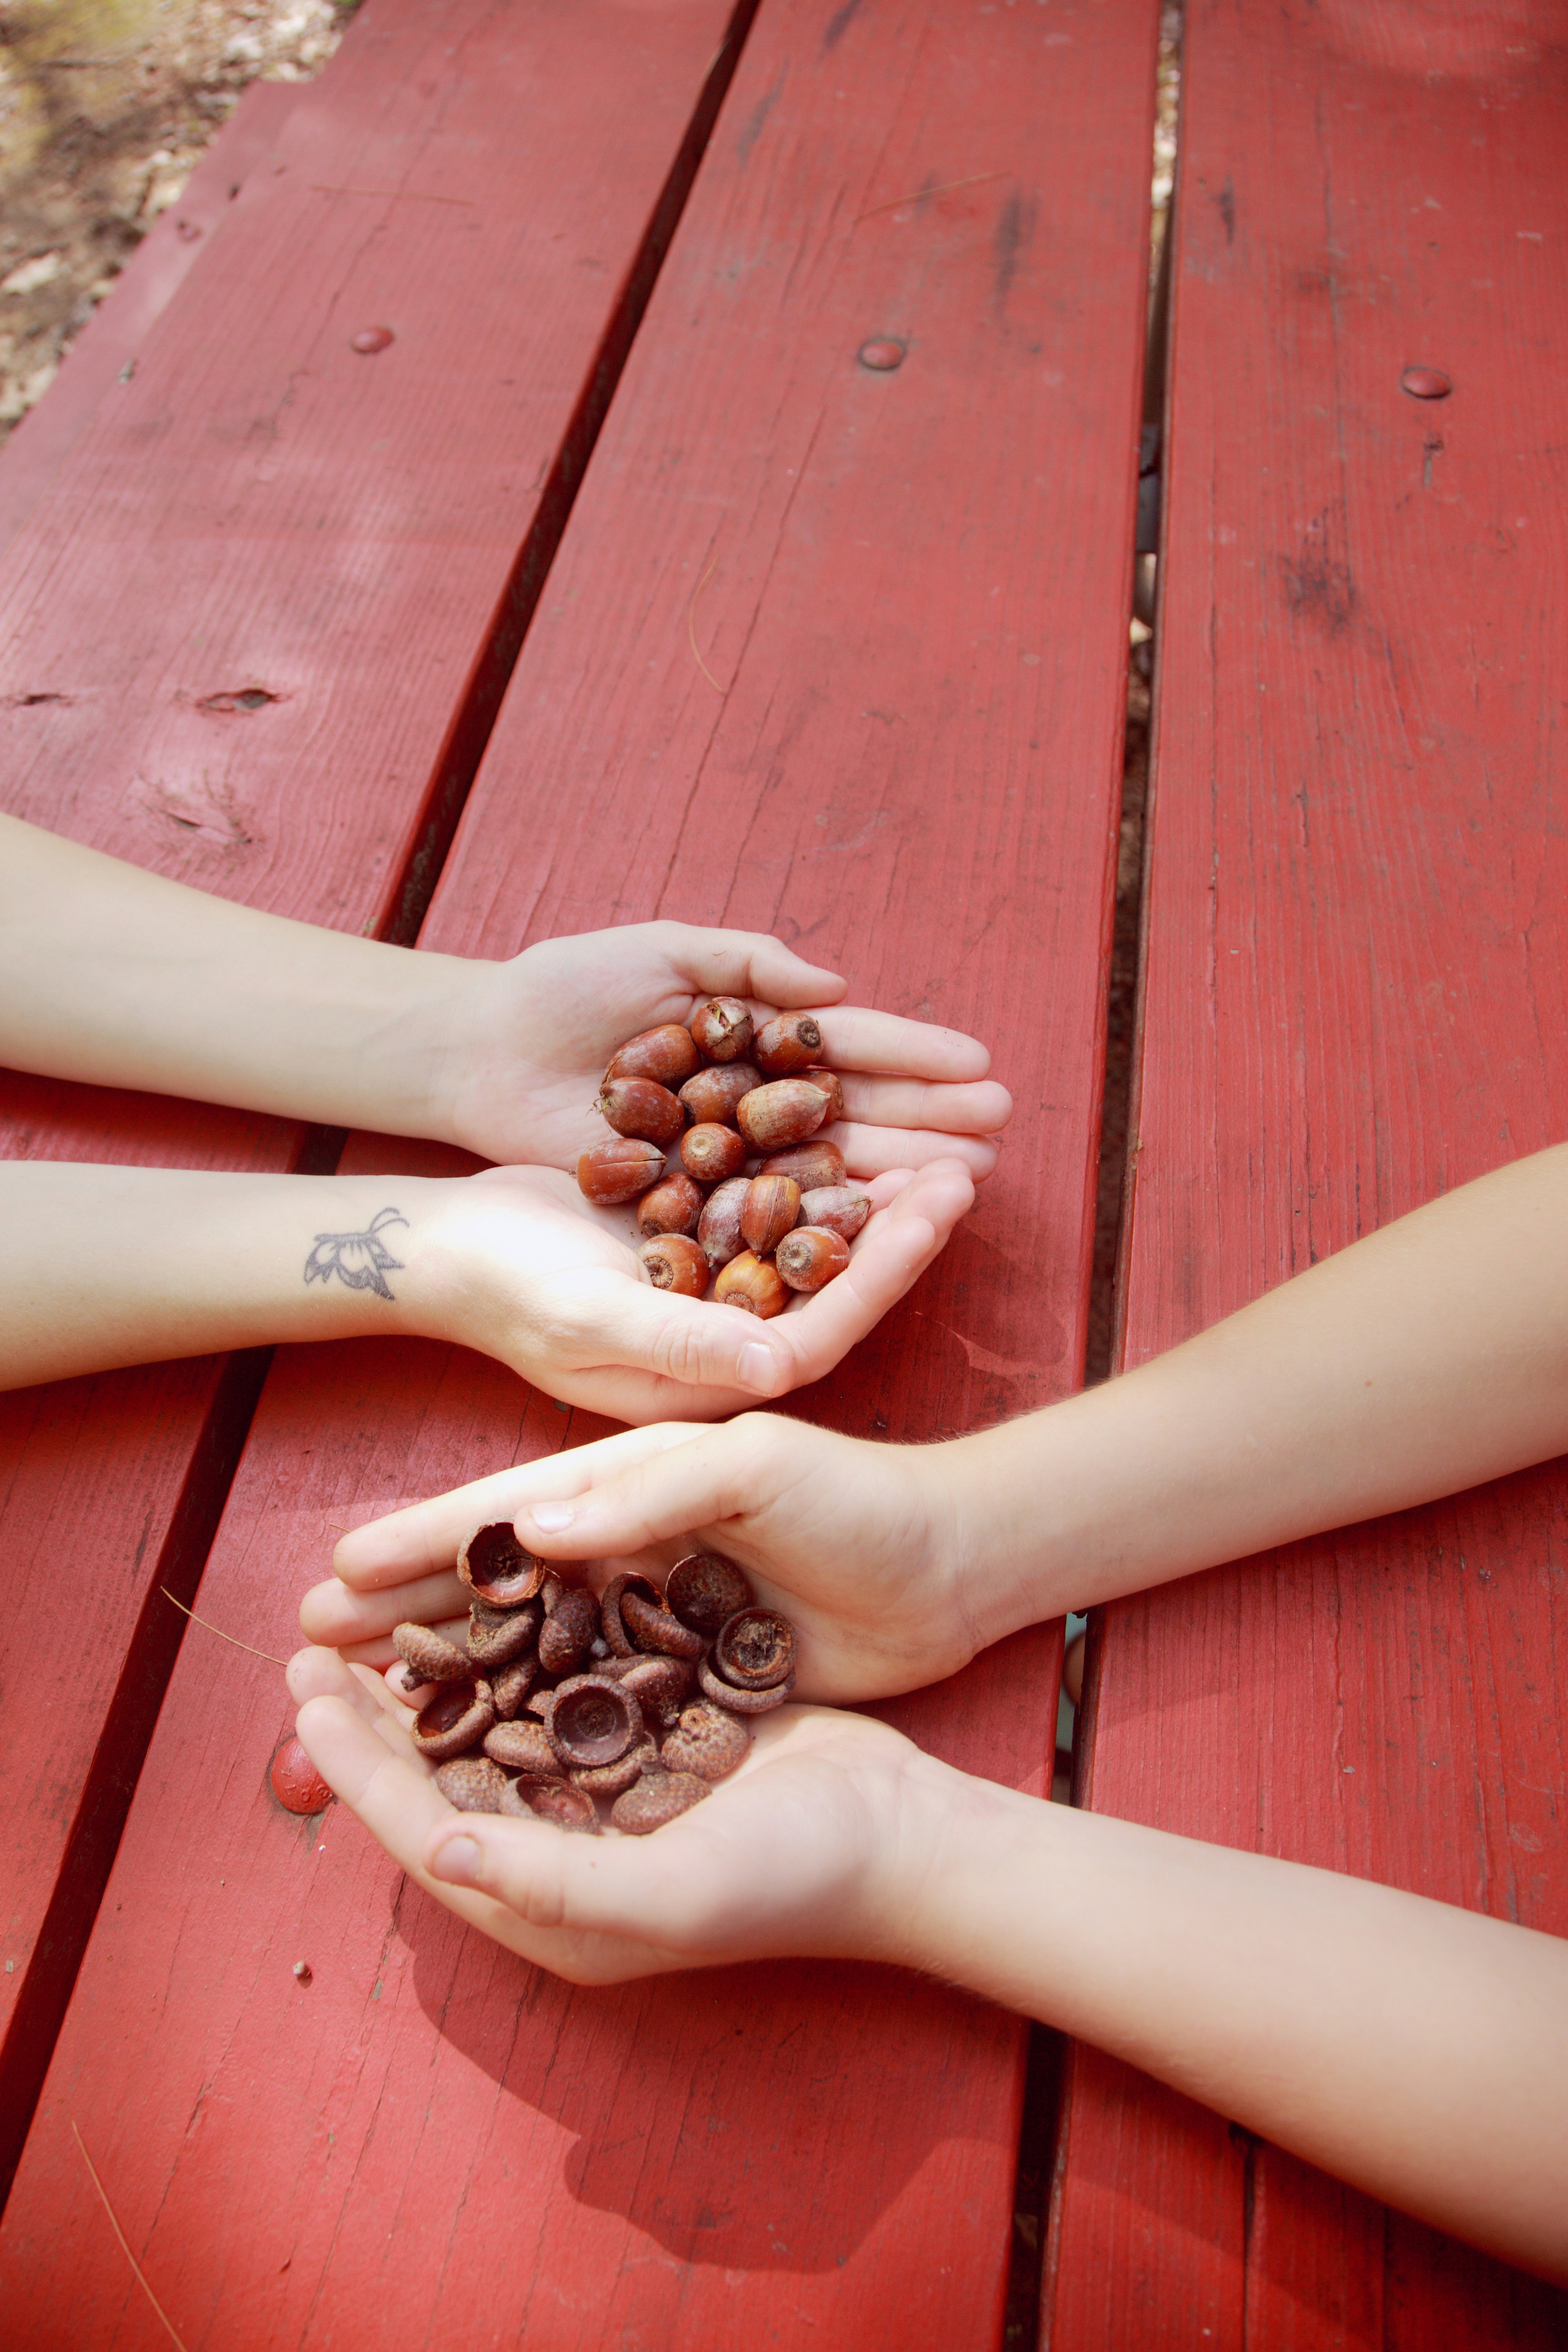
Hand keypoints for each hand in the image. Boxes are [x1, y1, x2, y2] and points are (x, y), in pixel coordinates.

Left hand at [289, 1645, 943, 1985]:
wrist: (899, 1836)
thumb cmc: (790, 1877)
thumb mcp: (671, 1893)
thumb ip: (552, 1885)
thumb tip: (435, 1854)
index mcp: (552, 1911)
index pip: (423, 1836)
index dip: (359, 1770)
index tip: (308, 1698)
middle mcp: (564, 1860)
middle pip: (439, 1787)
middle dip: (372, 1724)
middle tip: (313, 1651)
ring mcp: (602, 1806)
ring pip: (484, 1743)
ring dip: (429, 1688)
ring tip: (374, 1629)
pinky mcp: (641, 1754)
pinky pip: (545, 1709)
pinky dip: (502, 1666)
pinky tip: (479, 1616)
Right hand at [305, 1407, 987, 1701]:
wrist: (953, 1567)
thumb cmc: (862, 1501)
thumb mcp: (760, 1470)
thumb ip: (651, 1492)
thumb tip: (532, 1523)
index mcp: (634, 1481)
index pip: (507, 1510)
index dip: (424, 1541)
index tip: (339, 1572)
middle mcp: (629, 1544)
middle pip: (495, 1578)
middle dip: (406, 1606)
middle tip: (312, 1641)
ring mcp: (652, 1611)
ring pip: (525, 1641)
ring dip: (448, 1664)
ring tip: (365, 1695)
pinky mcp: (686, 1671)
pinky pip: (587, 1694)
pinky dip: (528, 1713)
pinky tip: (472, 1747)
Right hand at [411, 1157, 976, 1421]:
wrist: (447, 1248)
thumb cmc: (506, 1290)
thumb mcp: (589, 1318)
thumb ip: (682, 1344)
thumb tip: (780, 1370)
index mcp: (712, 1379)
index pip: (823, 1332)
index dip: (884, 1274)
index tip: (937, 1208)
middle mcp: (727, 1343)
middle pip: (837, 1289)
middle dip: (904, 1229)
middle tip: (969, 1163)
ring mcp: (717, 1293)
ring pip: (819, 1247)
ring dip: (877, 1197)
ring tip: (942, 1142)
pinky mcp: (701, 1244)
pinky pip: (783, 1212)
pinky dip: (825, 1171)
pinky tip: (864, 1127)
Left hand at [418, 922, 1010, 1174]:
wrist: (481, 1047)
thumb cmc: (564, 988)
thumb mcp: (664, 952)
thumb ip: (749, 966)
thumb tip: (837, 988)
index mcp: (757, 1037)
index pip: (852, 1048)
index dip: (915, 1056)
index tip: (979, 1066)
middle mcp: (754, 1103)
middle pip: (856, 1114)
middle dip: (930, 1120)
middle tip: (999, 1132)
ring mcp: (725, 1159)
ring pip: (825, 1171)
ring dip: (896, 1175)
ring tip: (965, 1178)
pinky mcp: (687, 1205)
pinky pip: (761, 1218)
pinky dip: (818, 1223)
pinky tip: (877, 1227)